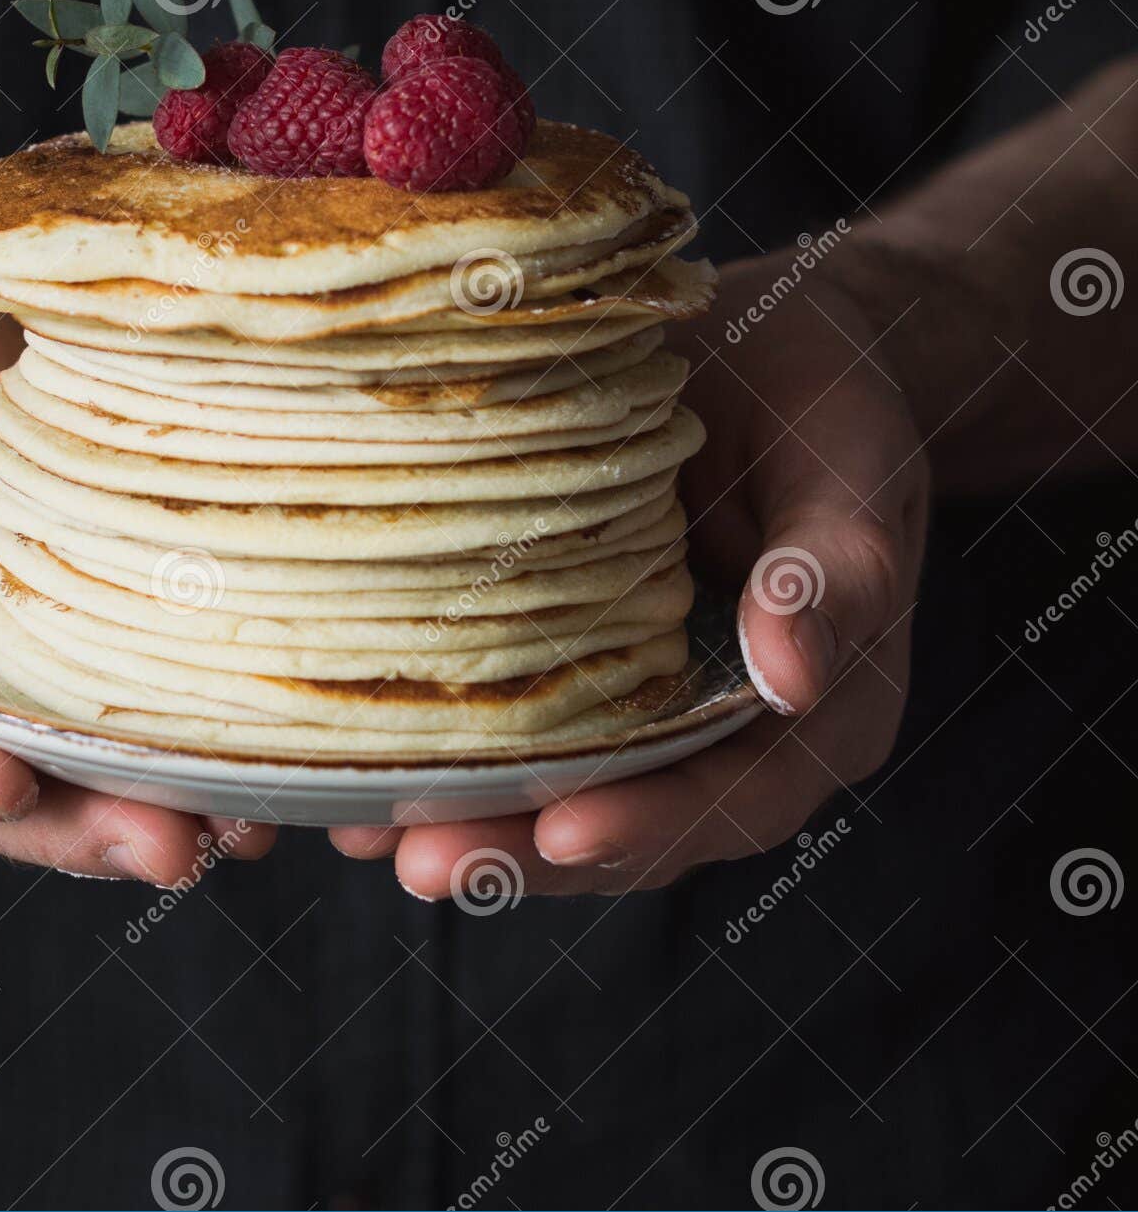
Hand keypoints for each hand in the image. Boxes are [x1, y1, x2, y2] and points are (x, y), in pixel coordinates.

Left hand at [329, 250, 928, 898]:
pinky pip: (521, 721)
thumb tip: (793, 677)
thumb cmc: (828, 401)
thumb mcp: (850, 463)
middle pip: (629, 825)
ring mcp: (649, 701)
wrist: (774, 349)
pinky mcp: (584, 658)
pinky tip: (360, 755)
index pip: (737, 799)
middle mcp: (730, 731)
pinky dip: (450, 748)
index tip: (563, 833)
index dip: (651, 826)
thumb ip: (834, 569)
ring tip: (367, 830)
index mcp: (823, 712)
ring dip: (470, 820)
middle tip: (426, 862)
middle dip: (525, 851)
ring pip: (559, 791)